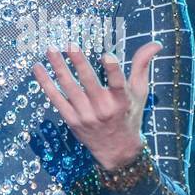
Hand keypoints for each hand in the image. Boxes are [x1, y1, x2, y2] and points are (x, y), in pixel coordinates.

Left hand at [32, 43, 162, 171]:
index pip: (118, 84)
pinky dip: (45, 84)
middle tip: (70, 44)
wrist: (117, 151)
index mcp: (122, 101)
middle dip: (79, 63)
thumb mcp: (140, 92)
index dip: (113, 70)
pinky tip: (37, 68)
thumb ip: (142, 65)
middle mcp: (103, 109)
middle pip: (89, 83)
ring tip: (50, 49)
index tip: (107, 56)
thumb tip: (156, 43)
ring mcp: (85, 115)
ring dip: (58, 67)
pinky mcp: (71, 120)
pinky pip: (56, 99)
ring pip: (69, 88)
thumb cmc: (130, 114)